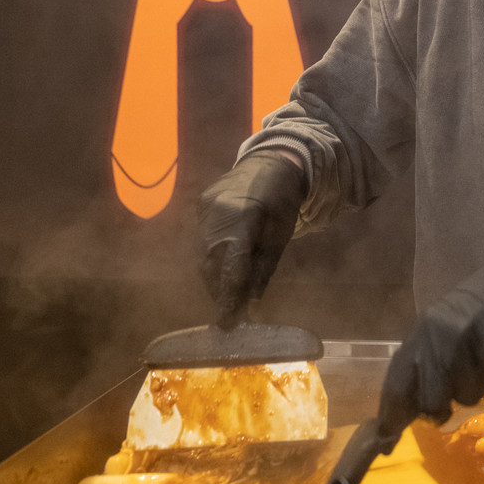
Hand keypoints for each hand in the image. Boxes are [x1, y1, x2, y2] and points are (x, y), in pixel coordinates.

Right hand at [198, 150, 306, 327]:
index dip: (228, 296)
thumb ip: (264, 267)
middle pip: (212, 264)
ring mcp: (206, 208)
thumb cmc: (283, 202)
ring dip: (213, 278)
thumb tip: (250, 301)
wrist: (272, 161)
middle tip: (229, 316)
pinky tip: (219, 271)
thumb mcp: (280, 235)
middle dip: (219, 292)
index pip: (232, 265)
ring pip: (204, 254)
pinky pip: (202, 239)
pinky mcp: (200, 205)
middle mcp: (219, 214)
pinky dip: (211, 258)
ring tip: (225, 298)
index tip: (227, 322)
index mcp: (245, 219)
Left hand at [376, 246, 483, 436]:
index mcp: (422, 330)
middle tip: (450, 397)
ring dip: (475, 388)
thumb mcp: (440, 327)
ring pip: (469, 397)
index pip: (398, 384)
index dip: (390, 416)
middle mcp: (445, 336)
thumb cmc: (477, 308)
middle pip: (432, 400)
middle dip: (440, 407)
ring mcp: (477, 342)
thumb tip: (398, 417)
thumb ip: (422, 365)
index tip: (385, 442)